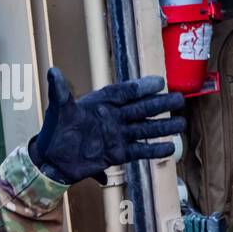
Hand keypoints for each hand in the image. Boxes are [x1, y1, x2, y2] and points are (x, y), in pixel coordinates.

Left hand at [28, 68, 183, 184]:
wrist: (51, 159)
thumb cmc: (54, 131)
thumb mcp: (58, 109)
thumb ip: (60, 91)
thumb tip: (53, 72)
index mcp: (100, 103)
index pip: (124, 92)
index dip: (141, 87)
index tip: (159, 83)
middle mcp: (112, 118)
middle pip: (140, 109)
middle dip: (159, 105)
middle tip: (179, 99)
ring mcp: (116, 136)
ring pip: (144, 129)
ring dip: (162, 127)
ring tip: (181, 123)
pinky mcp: (117, 154)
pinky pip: (139, 151)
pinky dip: (153, 150)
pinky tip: (170, 148)